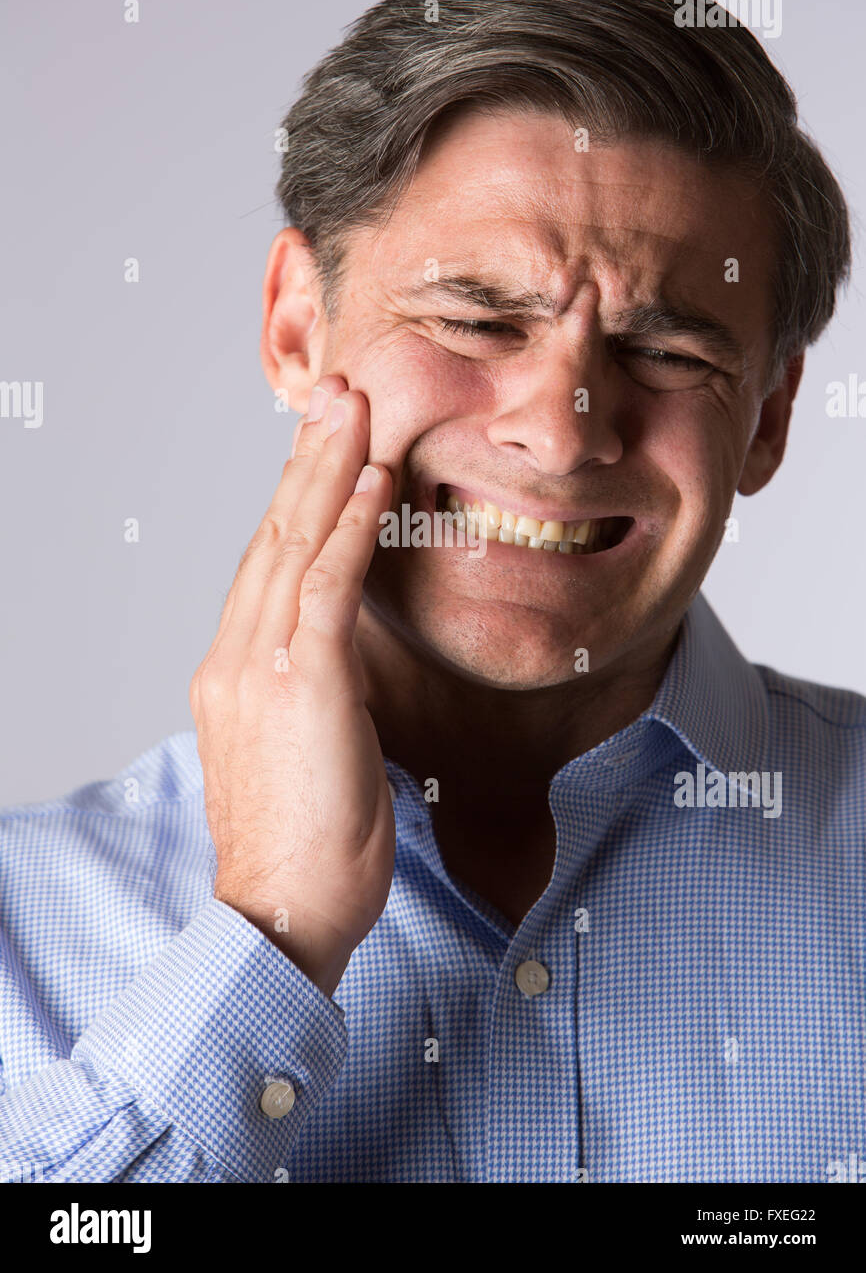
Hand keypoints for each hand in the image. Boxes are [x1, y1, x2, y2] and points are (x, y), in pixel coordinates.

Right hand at [189, 376, 394, 995]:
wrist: (281, 918)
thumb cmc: (307, 849)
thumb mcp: (308, 752)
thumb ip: (316, 693)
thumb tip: (344, 660)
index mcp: (236, 673)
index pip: (269, 568)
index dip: (299, 501)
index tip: (327, 448)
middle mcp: (234, 658)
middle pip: (273, 538)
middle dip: (308, 460)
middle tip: (336, 393)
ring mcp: (258, 667)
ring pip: (294, 544)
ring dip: (329, 467)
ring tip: (356, 405)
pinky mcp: (298, 683)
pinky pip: (326, 584)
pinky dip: (349, 524)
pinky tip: (372, 475)